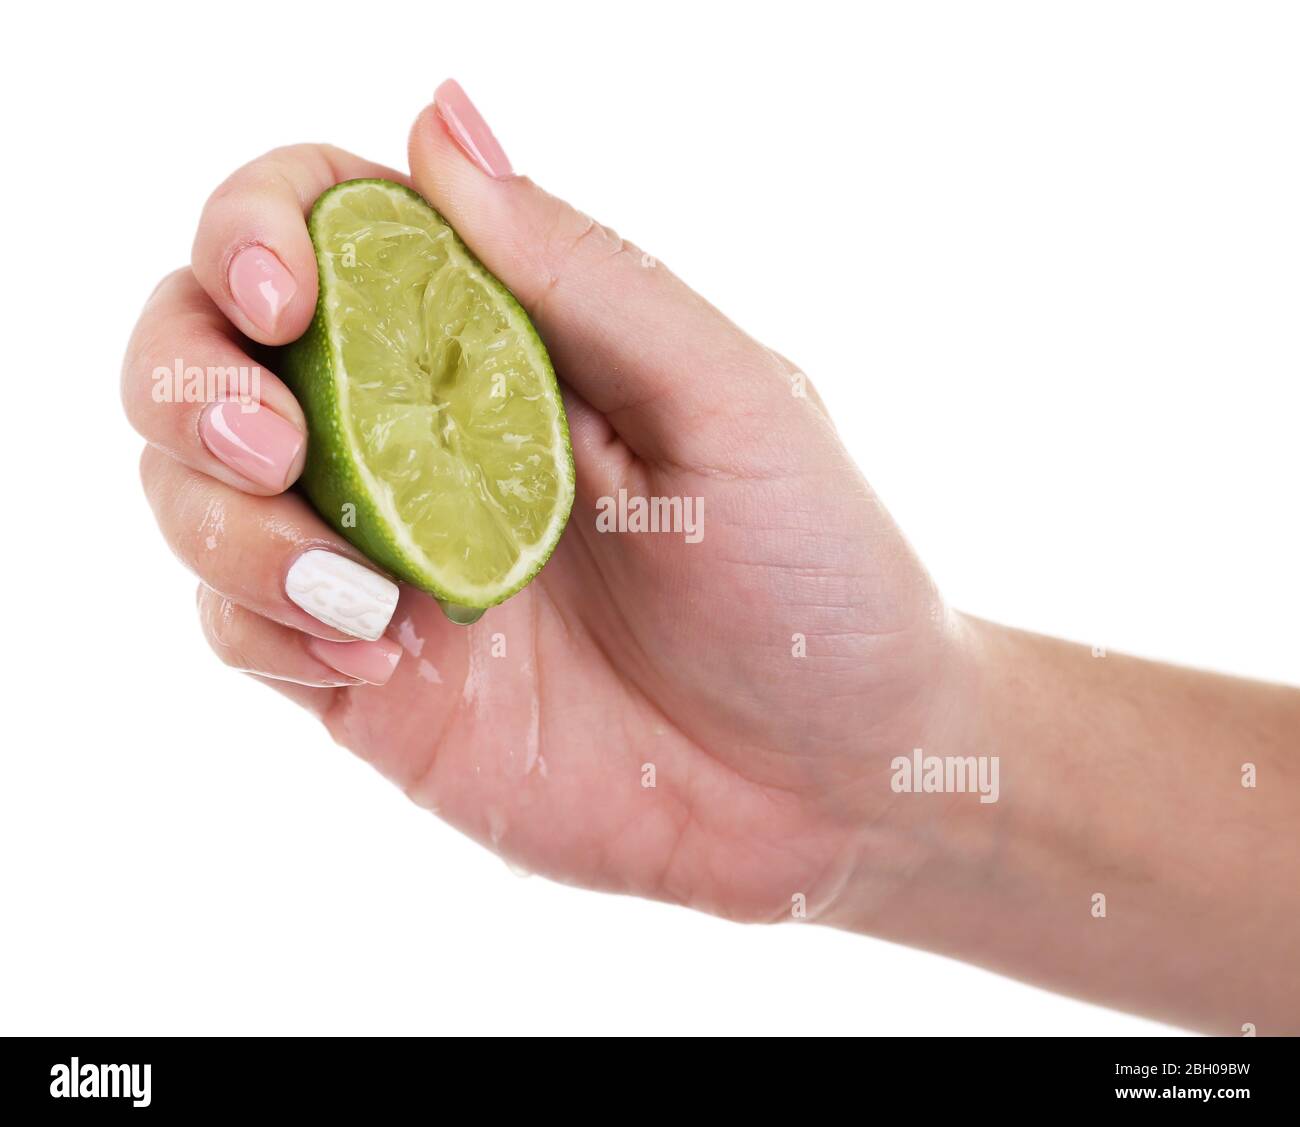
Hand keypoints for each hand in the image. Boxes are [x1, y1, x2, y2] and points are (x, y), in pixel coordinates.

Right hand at [123, 82, 956, 922]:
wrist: (831, 782)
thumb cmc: (814, 576)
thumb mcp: (730, 400)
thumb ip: (583, 272)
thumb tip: (440, 117)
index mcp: (503, 341)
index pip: (323, 230)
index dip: (256, 228)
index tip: (281, 289)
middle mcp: (420, 436)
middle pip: (213, 351)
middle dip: (190, 373)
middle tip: (272, 439)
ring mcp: (384, 558)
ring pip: (194, 491)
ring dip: (218, 516)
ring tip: (354, 582)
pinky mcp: (369, 680)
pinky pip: (239, 625)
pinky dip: (261, 619)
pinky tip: (373, 647)